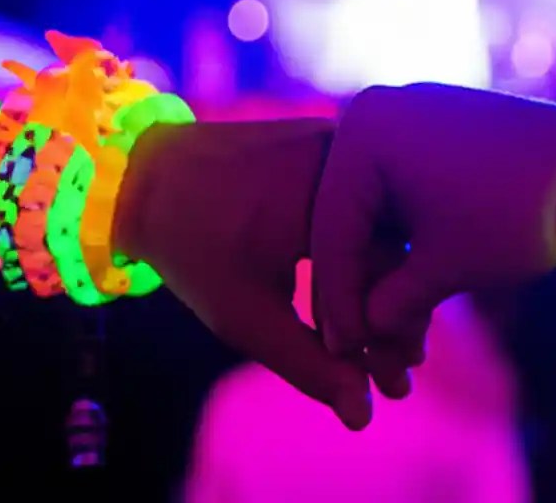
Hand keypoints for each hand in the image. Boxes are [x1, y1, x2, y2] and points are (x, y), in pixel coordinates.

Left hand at [115, 119, 372, 429]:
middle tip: (403, 370)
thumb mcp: (247, 317)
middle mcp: (344, 161)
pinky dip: (368, 246)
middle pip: (395, 251)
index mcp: (325, 200)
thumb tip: (363, 416)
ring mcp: (343, 143)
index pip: (385, 280)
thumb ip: (310, 366)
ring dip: (386, 282)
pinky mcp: (336, 139)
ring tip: (388, 338)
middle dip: (398, 317)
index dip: (392, 342)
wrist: (151, 174)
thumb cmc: (194, 250)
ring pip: (385, 226)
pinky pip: (367, 201)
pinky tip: (367, 291)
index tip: (398, 386)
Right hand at [310, 84, 555, 413]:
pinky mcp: (437, 131)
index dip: (336, 301)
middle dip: (358, 287)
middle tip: (355, 349)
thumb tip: (359, 335)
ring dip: (384, 270)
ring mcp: (408, 116)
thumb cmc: (516, 215)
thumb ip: (388, 303)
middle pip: (348, 218)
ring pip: (377, 210)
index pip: (333, 229)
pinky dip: (407, 241)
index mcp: (363, 127)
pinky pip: (403, 192)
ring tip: (389, 334)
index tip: (339, 352)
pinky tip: (410, 294)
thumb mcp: (444, 267)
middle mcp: (376, 110)